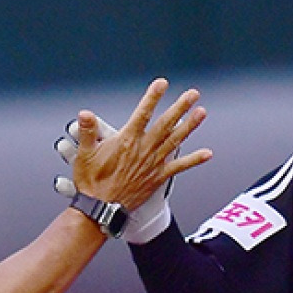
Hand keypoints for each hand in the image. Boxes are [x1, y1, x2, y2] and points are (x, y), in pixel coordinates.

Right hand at [70, 79, 211, 209]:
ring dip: (190, 125)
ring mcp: (153, 163)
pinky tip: (207, 153)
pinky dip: (194, 160)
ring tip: (202, 112)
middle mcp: (144, 149)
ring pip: (176, 140)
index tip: (162, 84)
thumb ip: (87, 131)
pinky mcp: (158, 177)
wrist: (101, 209)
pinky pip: (179, 166)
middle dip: (180, 107)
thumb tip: (85, 114)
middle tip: (192, 94)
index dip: (153, 97)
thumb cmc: (92, 182)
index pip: (143, 113)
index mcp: (127, 140)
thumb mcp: (85, 154)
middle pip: (166, 123)